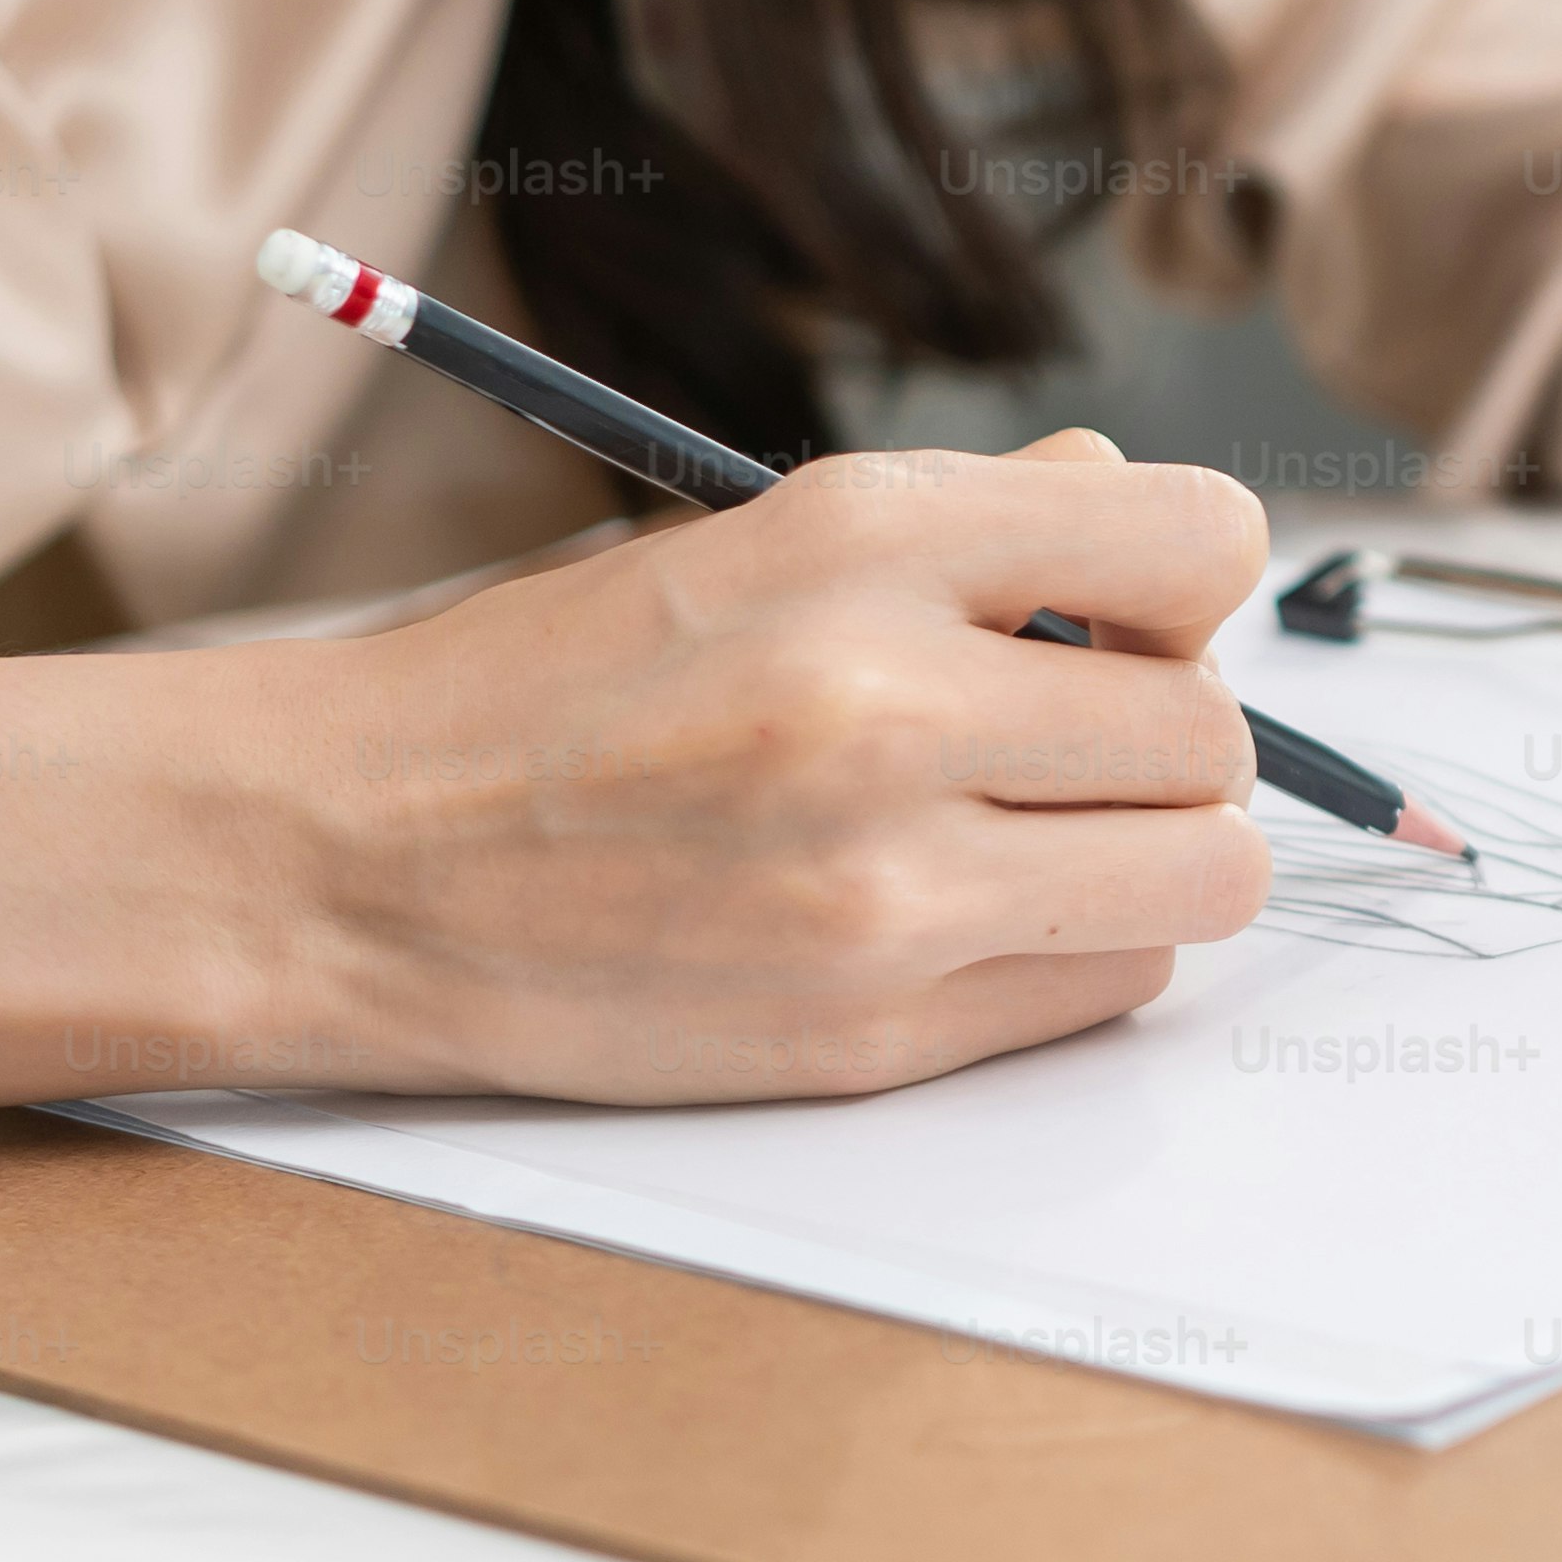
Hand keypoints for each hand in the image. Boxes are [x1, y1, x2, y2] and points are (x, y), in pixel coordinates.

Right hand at [279, 432, 1273, 1099]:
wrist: (346, 861)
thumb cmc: (553, 688)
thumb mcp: (758, 533)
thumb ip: (979, 522)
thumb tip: (1147, 530)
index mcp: (864, 542)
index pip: (1204, 542)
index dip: (1186, 588)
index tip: (1119, 621)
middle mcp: (887, 705)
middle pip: (1215, 733)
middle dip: (1166, 739)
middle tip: (1062, 747)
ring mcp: (883, 888)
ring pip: (1203, 876)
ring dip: (1151, 856)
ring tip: (1034, 835)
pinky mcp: (871, 1039)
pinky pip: (1110, 991)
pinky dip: (1075, 955)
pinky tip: (962, 919)